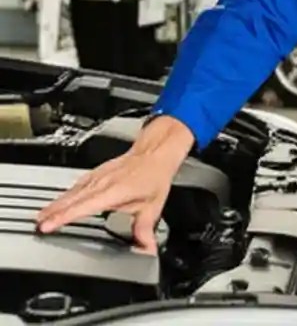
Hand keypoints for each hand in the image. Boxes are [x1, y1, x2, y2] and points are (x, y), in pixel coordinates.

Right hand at [35, 116, 193, 252]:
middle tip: (37, 224)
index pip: (83, 207)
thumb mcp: (153, 206)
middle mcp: (101, 183)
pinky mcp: (95, 174)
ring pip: (71, 192)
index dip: (64, 217)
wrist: (154, 153)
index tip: (48, 225)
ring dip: (55, 204)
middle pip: (71, 199)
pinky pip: (75, 186)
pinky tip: (58, 202)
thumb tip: (146, 248)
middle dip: (53, 212)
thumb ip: (145, 229)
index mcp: (113, 192)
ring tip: (41, 216)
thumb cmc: (153, 176)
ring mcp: (96, 177)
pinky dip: (64, 195)